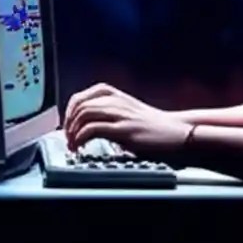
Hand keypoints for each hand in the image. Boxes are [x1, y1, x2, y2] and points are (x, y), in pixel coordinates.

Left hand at [63, 83, 192, 158]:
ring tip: (73, 145)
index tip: (66, 127)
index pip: (79, 97)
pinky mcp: (124, 129)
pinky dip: (81, 138)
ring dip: (72, 131)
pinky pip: (93, 129)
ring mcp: (120, 114)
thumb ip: (106, 112)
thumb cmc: (151, 125)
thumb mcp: (125, 111)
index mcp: (113, 94)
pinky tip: (81, 147)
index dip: (68, 113)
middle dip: (68, 124)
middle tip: (68, 139)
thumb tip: (81, 124)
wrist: (175, 131)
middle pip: (79, 106)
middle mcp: (115, 101)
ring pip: (84, 114)